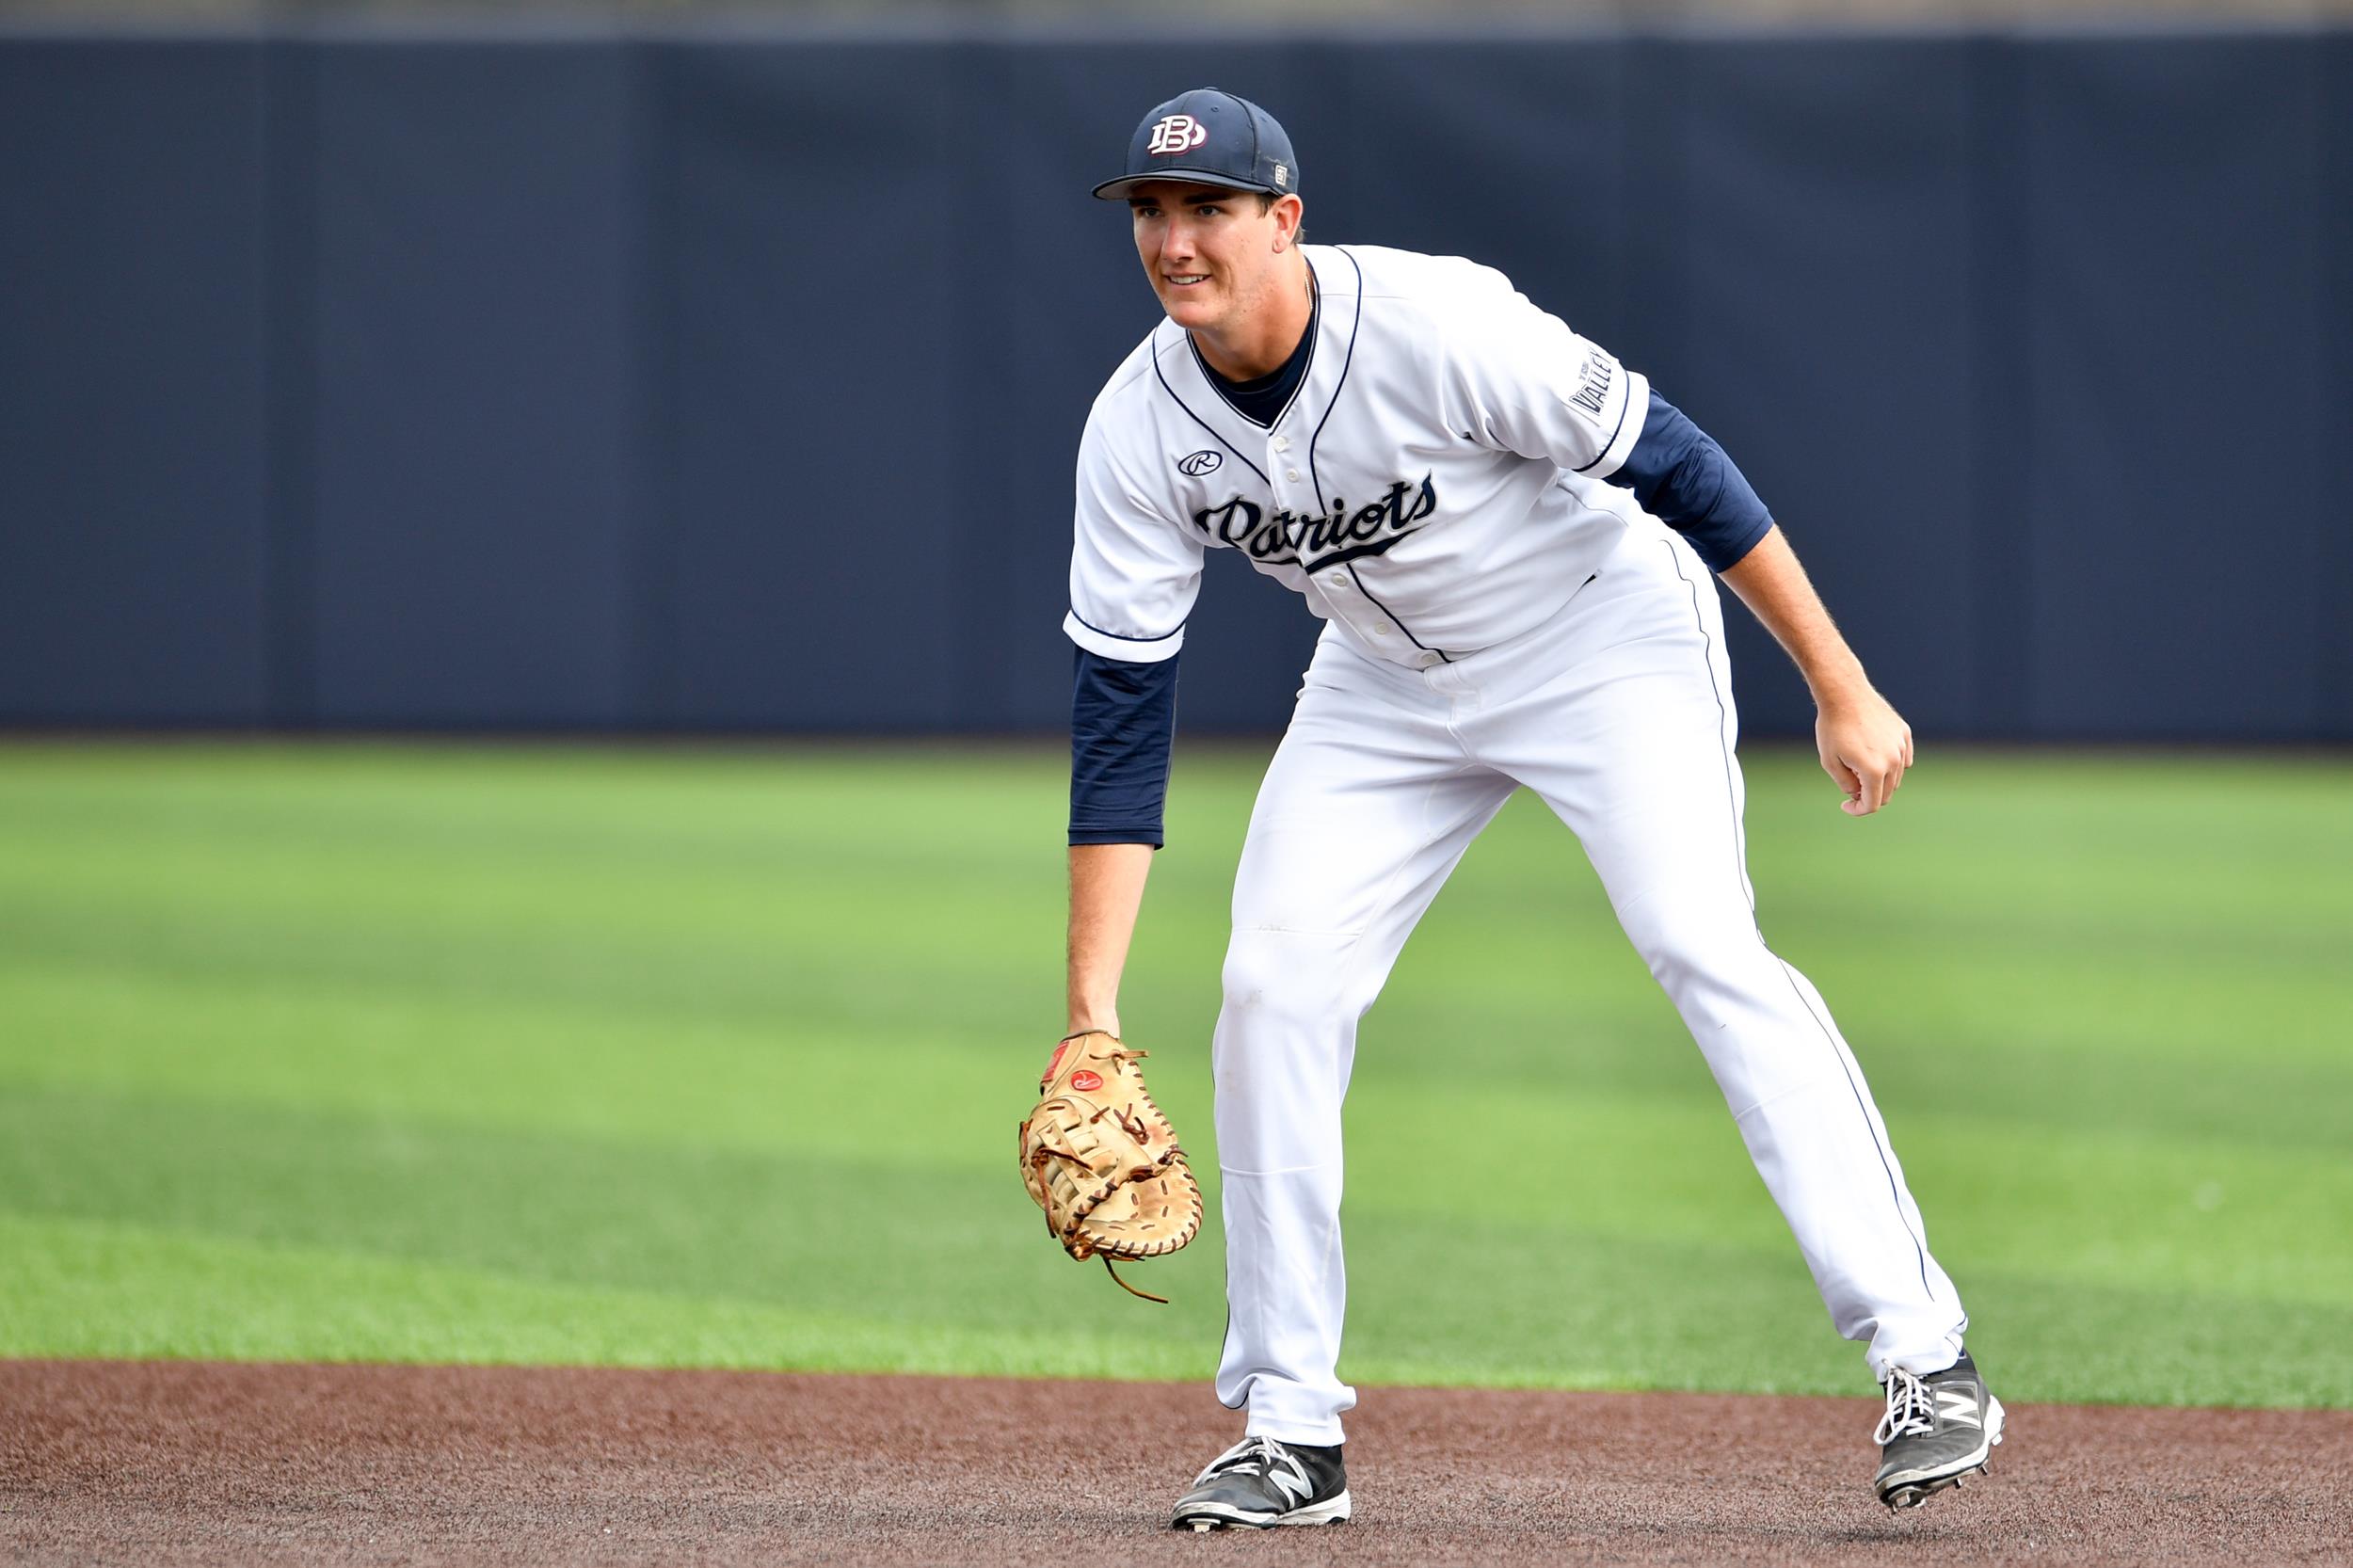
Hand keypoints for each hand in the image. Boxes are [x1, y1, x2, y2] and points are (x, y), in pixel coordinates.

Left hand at [1815, 687, 1912, 816]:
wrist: (1844, 694)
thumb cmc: (1832, 728)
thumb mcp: (1830, 762)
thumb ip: (1846, 784)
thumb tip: (1860, 794)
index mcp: (1875, 771)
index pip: (1872, 804)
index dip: (1858, 810)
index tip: (1845, 805)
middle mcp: (1894, 760)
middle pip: (1886, 793)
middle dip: (1869, 796)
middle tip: (1851, 787)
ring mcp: (1901, 746)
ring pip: (1896, 777)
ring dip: (1879, 780)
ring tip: (1858, 768)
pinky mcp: (1904, 733)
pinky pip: (1903, 758)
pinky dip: (1892, 764)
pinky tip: (1876, 759)